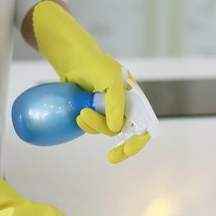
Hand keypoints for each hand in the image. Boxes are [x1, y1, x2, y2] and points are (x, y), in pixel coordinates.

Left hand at [32, 0, 150, 161]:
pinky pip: (94, 126)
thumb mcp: (109, 79)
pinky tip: (79, 117)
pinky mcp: (93, 109)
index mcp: (134, 97)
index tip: (128, 150)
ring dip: (95, 127)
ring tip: (81, 114)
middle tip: (111, 158)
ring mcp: (108, 108)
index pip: (144, 122)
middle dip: (120, 145)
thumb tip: (117, 130)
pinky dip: (87, 125)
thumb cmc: (93, 63)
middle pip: (126, 131)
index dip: (139, 139)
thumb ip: (115, 104)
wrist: (70, 57)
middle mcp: (124, 104)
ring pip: (107, 129)